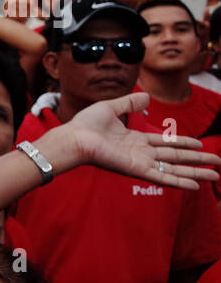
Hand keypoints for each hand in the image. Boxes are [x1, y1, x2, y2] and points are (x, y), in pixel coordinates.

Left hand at [58, 93, 218, 190]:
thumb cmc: (85, 125)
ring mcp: (140, 163)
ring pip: (174, 169)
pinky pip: (162, 177)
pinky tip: (195, 185)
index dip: (183, 144)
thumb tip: (146, 97)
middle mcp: (140, 153)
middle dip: (196, 160)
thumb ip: (129, 103)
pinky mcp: (136, 170)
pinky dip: (179, 181)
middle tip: (217, 162)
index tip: (199, 144)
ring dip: (195, 172)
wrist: (74, 137)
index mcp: (134, 140)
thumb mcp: (111, 108)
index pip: (165, 143)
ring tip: (214, 175)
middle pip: (175, 158)